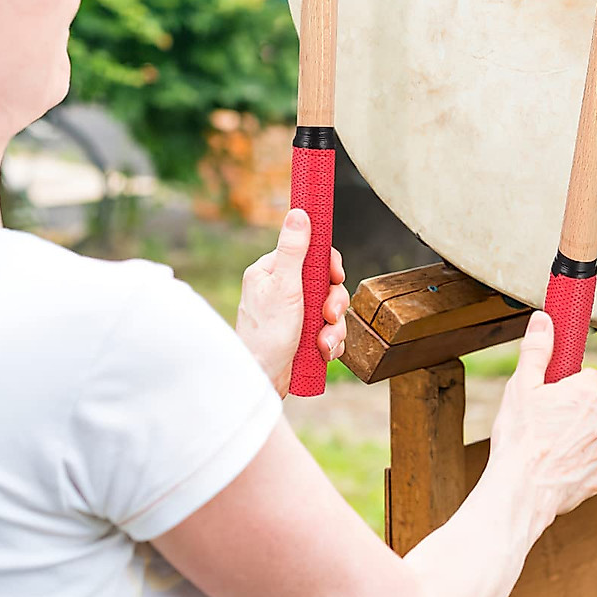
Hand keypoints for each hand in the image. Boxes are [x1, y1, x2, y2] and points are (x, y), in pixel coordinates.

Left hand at [235, 208, 348, 397]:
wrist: (262, 383)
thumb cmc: (265, 335)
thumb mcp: (284, 287)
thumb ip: (293, 251)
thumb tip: (299, 212)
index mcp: (270, 272)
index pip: (308, 252)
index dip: (327, 264)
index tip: (335, 275)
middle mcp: (280, 290)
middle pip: (325, 282)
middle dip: (334, 303)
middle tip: (329, 315)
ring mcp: (292, 314)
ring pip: (330, 309)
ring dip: (334, 328)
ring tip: (323, 343)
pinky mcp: (302, 335)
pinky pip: (328, 330)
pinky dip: (330, 342)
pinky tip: (322, 353)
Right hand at [488, 310, 596, 537]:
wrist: (521, 491)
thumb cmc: (519, 437)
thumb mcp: (520, 386)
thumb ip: (536, 350)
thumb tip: (545, 320)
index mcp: (586, 395)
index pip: (591, 378)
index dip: (569, 384)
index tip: (552, 393)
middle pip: (591, 407)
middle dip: (571, 412)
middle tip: (541, 421)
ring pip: (591, 435)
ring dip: (573, 437)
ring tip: (543, 446)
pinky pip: (590, 462)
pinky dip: (575, 463)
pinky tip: (551, 466)